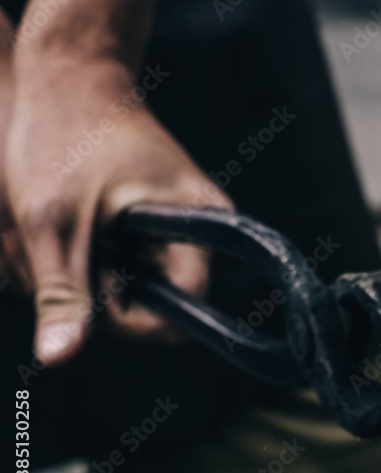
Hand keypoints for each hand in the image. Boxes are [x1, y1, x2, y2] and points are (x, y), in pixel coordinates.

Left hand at [3, 56, 233, 365]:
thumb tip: (60, 358)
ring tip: (47, 229)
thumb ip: (63, 291)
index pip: (183, 310)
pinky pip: (121, 259)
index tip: (85, 289)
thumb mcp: (53, 219)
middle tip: (50, 249)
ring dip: (80, 270)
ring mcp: (173, 223)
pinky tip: (59, 224)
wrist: (72, 74)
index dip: (130, 315)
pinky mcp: (150, 218)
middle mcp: (197, 227)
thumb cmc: (65, 134)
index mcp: (199, 225)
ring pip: (129, 281)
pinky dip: (82, 253)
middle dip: (94, 288)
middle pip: (153, 300)